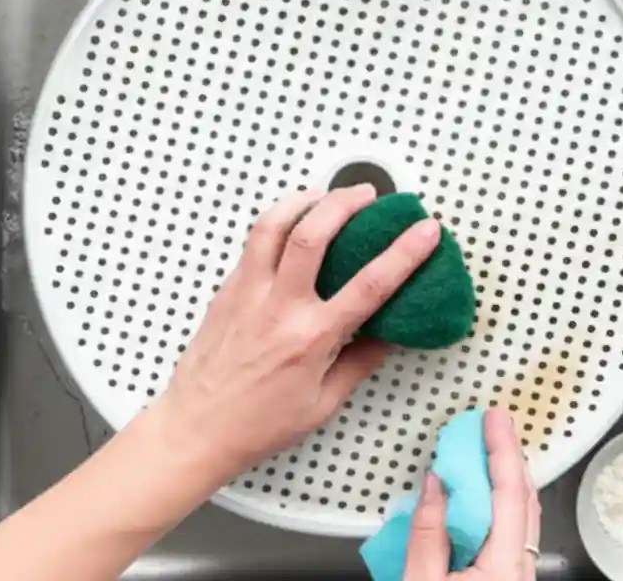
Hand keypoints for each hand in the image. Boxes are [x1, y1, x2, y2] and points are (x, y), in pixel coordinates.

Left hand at [149, 184, 442, 479]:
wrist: (196, 429)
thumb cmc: (256, 424)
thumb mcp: (323, 403)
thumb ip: (360, 363)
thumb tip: (388, 335)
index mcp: (311, 338)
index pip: (370, 284)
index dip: (405, 251)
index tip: (426, 229)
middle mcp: (279, 308)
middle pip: (313, 234)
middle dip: (346, 203)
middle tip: (369, 194)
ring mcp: (248, 294)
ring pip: (273, 225)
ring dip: (304, 200)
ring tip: (326, 193)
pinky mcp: (227, 290)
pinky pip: (253, 243)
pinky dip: (276, 222)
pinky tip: (290, 222)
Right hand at [404, 408, 541, 580]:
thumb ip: (427, 534)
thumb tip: (434, 482)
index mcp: (503, 567)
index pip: (510, 495)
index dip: (503, 450)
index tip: (494, 418)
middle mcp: (522, 568)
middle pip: (526, 500)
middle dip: (510, 456)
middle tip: (493, 424)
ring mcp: (522, 575)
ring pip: (525, 515)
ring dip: (510, 478)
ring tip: (491, 449)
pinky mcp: (513, 579)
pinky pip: (517, 531)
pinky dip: (505, 502)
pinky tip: (488, 492)